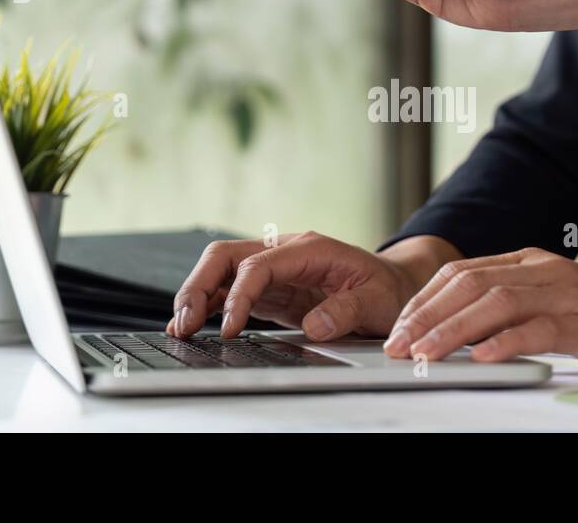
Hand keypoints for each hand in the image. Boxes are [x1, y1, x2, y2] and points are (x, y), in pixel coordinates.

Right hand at [166, 232, 461, 341]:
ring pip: (222, 271)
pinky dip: (211, 306)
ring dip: (197, 296)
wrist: (396, 286)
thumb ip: (346, 310)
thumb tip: (315, 325)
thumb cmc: (388, 289)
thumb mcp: (377, 300)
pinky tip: (194, 325)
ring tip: (180, 328)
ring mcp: (275, 269)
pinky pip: (231, 290)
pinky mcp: (272, 289)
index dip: (238, 296)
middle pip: (226, 257)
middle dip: (199, 286)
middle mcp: (285, 252)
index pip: (258, 266)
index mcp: (309, 249)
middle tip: (185, 322)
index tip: (229, 328)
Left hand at [382, 248, 577, 376]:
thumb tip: (454, 330)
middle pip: (470, 284)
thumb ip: (509, 305)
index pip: (460, 273)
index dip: (423, 301)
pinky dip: (508, 341)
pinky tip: (484, 357)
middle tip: (398, 346)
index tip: (397, 330)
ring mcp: (566, 292)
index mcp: (527, 262)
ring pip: (497, 304)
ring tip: (427, 354)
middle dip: (426, 316)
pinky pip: (541, 328)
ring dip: (454, 331)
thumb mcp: (550, 300)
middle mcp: (542, 270)